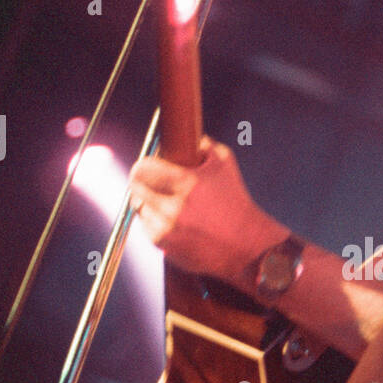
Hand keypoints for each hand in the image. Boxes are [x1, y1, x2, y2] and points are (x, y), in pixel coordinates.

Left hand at [128, 136, 288, 280]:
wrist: (246, 245)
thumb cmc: (235, 201)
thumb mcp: (225, 163)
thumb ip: (202, 143)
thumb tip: (183, 133)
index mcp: (188, 185)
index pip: (143, 169)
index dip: (144, 164)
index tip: (149, 165)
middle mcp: (174, 209)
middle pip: (135, 188)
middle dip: (144, 182)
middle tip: (154, 180)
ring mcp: (168, 231)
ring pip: (140, 208)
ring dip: (149, 203)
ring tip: (170, 202)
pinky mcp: (166, 248)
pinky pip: (147, 228)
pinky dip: (156, 222)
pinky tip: (175, 220)